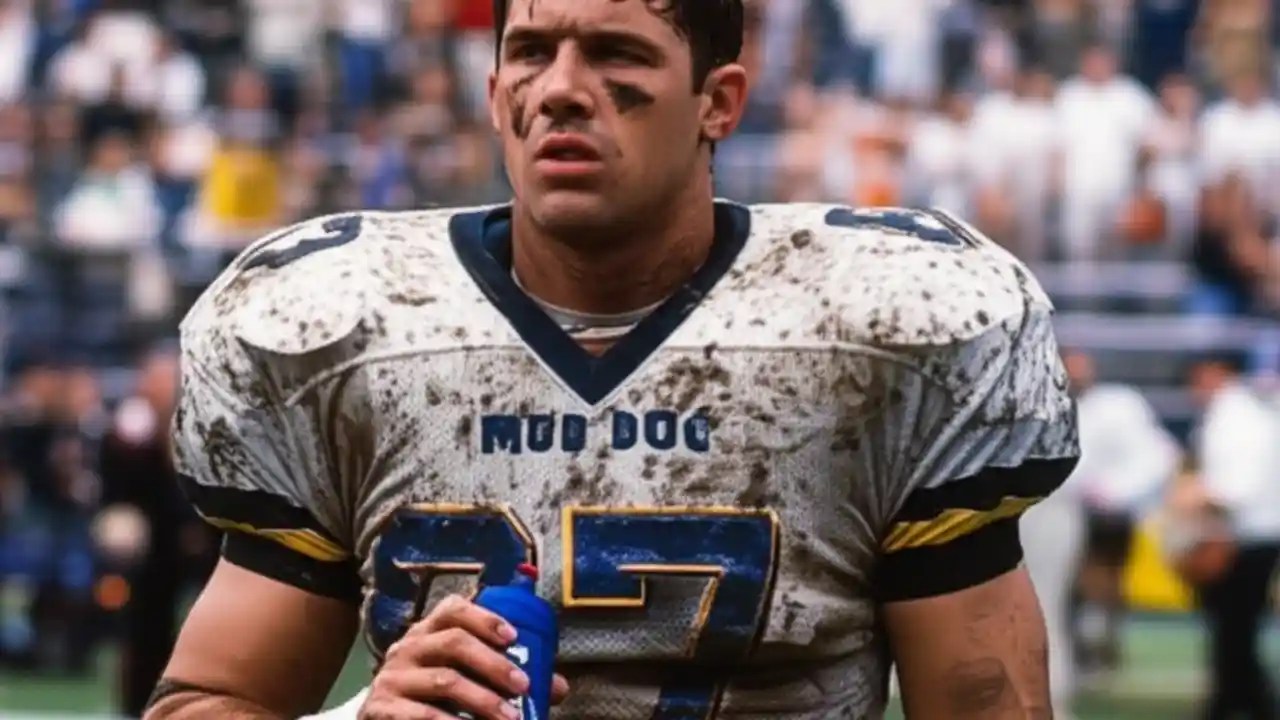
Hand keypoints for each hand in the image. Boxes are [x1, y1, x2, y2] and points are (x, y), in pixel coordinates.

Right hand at [359, 594, 569, 719]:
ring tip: (511, 719)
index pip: (453, 609)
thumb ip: (505, 679)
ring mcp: (392, 678)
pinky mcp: (381, 709)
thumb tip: (557, 687)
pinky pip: (422, 715)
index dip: (484, 618)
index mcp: (428, 632)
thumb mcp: (465, 680)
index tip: (513, 636)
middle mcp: (407, 647)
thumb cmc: (433, 697)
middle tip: (523, 686)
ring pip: (444, 681)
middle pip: (453, 642)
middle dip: (494, 664)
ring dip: (483, 701)